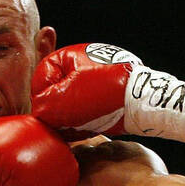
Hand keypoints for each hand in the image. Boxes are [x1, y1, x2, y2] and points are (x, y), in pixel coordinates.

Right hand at [31, 43, 184, 147]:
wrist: (146, 102)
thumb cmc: (106, 96)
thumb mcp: (66, 100)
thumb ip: (43, 105)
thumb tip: (38, 112)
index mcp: (71, 55)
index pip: (42, 75)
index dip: (40, 97)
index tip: (44, 115)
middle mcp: (85, 62)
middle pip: (58, 88)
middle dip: (56, 107)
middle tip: (58, 124)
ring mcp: (99, 77)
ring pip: (73, 99)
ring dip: (70, 115)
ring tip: (74, 129)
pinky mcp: (111, 92)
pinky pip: (91, 105)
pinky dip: (85, 117)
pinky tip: (87, 130)